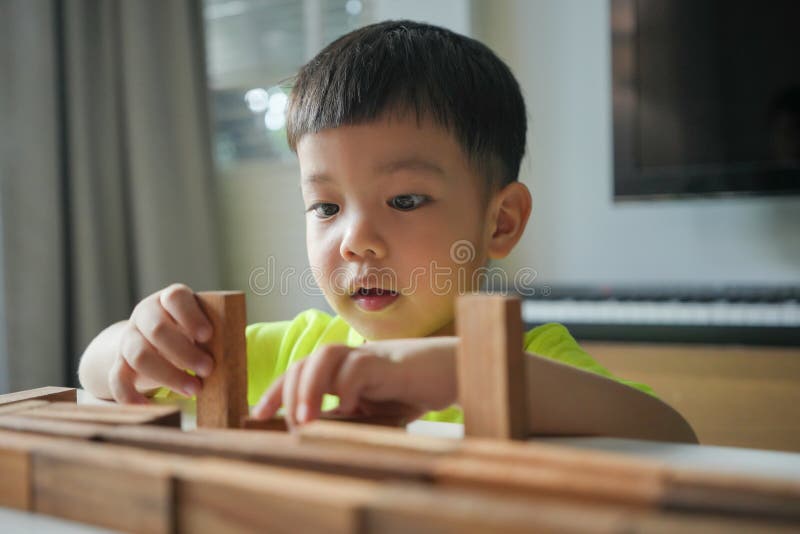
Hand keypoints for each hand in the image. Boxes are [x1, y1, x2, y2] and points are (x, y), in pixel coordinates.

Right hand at [109, 283, 214, 402]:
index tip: (208, 335)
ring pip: (139, 355)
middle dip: (184, 351)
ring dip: (168, 375)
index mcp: (168, 300)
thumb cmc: (187, 333)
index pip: (175, 297)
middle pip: (157, 329)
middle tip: (209, 369)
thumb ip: (211, 335)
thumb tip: (231, 353)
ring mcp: (128, 338)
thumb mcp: (199, 327)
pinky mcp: (118, 363)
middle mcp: (145, 315)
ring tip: (195, 389)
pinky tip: (148, 406)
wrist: (148, 341)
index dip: (191, 315)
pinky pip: (117, 380)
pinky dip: (130, 395)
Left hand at [251, 336, 458, 427]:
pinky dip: (348, 387)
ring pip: (325, 357)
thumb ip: (347, 417)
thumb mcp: (374, 411)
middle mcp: (350, 359)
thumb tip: (312, 436)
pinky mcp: (390, 363)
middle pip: (305, 363)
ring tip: (306, 418)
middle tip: (292, 424)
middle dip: (288, 392)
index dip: (276, 392)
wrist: (454, 370)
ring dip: (309, 387)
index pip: (299, 373)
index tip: (257, 415)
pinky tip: (351, 408)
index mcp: (342, 370)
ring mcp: (369, 357)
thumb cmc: (413, 391)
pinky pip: (360, 367)